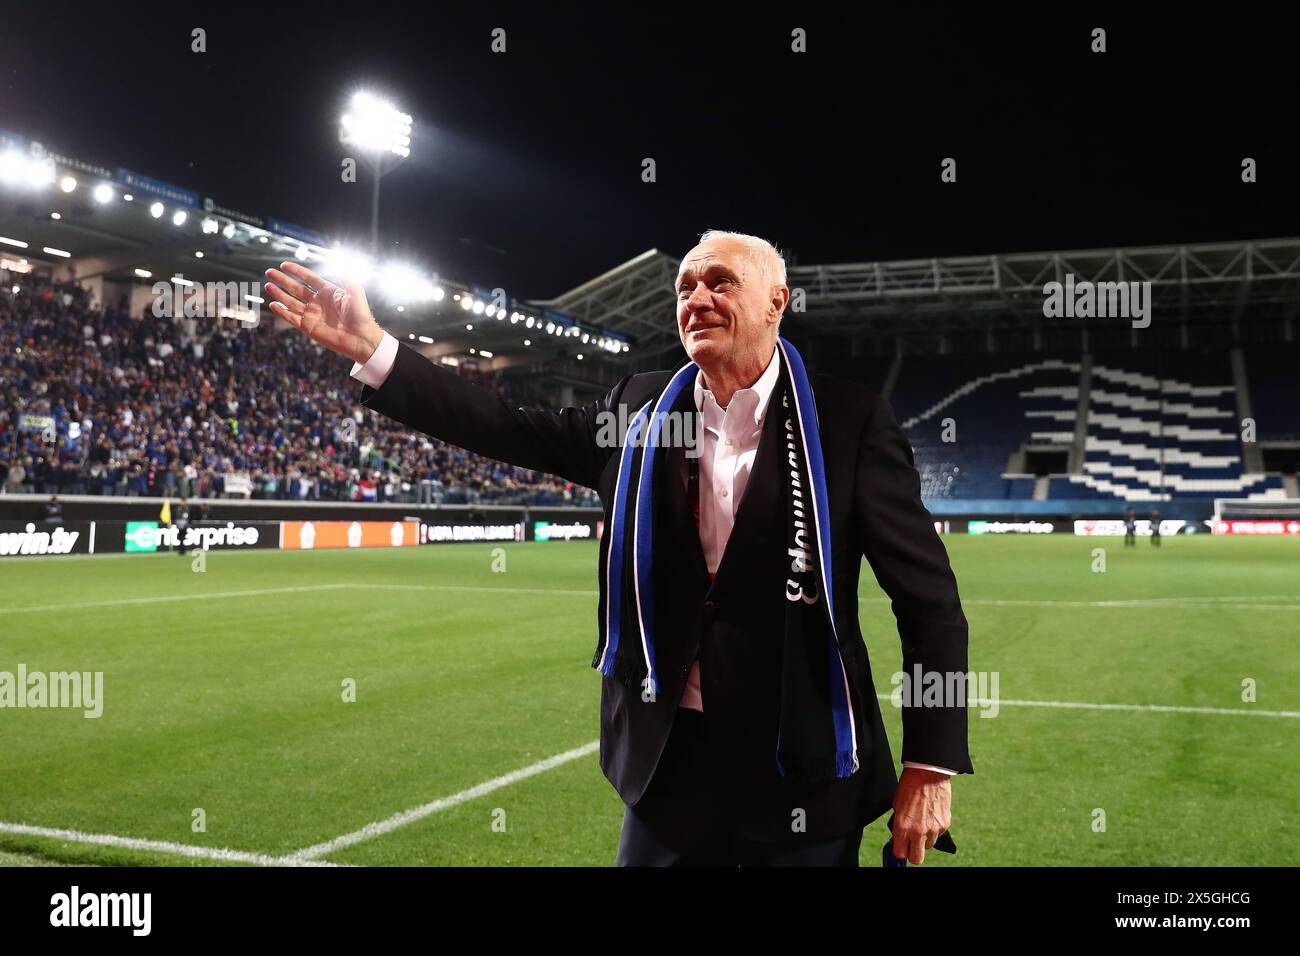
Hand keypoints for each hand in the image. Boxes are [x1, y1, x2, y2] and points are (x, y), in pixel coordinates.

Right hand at [263, 262, 384, 365]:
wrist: (361, 338)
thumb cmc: (361, 315)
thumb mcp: (355, 292)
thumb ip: (345, 276)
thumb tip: (337, 261)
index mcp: (328, 292)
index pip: (308, 278)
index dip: (296, 271)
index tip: (284, 264)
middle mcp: (318, 302)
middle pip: (296, 288)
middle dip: (282, 280)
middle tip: (269, 272)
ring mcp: (312, 315)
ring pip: (291, 302)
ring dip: (279, 294)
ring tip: (268, 285)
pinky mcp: (308, 328)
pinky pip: (292, 318)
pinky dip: (282, 311)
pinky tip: (273, 304)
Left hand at [891, 766, 951, 863]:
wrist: (927, 773)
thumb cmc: (910, 786)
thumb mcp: (897, 805)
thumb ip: (898, 824)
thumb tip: (899, 837)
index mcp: (902, 826)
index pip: (900, 853)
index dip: (900, 851)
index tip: (900, 847)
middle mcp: (918, 831)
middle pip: (916, 858)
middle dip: (913, 853)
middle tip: (911, 844)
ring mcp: (933, 829)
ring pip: (929, 846)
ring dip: (925, 839)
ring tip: (922, 822)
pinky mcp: (945, 824)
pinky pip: (938, 834)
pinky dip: (934, 829)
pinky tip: (931, 815)